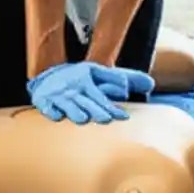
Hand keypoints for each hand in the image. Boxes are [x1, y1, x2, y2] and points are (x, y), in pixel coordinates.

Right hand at [26, 62, 154, 123]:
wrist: (48, 73)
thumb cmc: (79, 76)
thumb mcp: (98, 72)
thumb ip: (120, 78)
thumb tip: (149, 84)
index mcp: (88, 83)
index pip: (102, 97)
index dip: (112, 108)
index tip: (122, 118)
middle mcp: (74, 90)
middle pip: (86, 102)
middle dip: (95, 110)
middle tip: (105, 120)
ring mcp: (58, 96)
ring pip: (67, 105)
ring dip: (74, 111)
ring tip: (83, 119)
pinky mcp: (43, 101)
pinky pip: (46, 106)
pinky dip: (50, 110)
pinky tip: (56, 116)